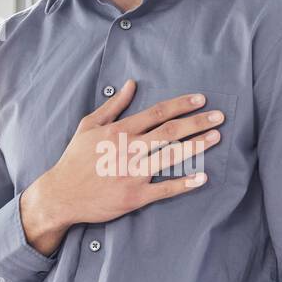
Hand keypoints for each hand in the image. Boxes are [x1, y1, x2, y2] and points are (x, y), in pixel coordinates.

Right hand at [20, 81, 224, 254]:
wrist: (61, 194)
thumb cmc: (75, 159)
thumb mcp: (88, 126)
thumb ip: (113, 105)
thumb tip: (131, 84)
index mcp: (119, 131)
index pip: (157, 113)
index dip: (181, 105)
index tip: (201, 100)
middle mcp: (129, 149)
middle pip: (170, 132)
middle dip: (197, 122)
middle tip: (220, 116)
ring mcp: (133, 173)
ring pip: (171, 156)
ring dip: (196, 146)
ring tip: (216, 137)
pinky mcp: (134, 196)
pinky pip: (164, 189)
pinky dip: (184, 183)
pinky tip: (202, 177)